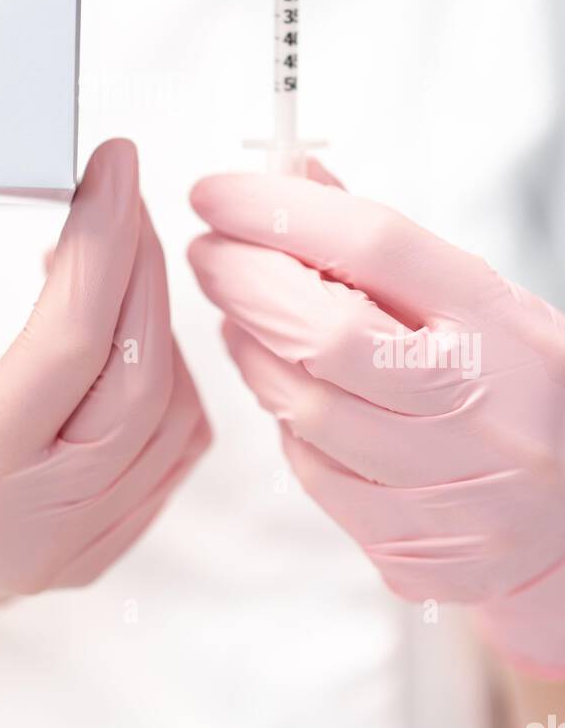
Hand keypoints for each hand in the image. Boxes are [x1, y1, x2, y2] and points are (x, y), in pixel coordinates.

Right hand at [0, 137, 209, 712]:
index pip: (67, 343)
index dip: (102, 240)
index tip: (114, 165)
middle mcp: (32, 525)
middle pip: (136, 373)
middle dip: (139, 265)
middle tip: (120, 193)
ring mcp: (75, 548)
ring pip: (170, 412)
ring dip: (155, 319)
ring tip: (108, 257)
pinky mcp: (100, 551)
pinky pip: (171, 451)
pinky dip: (165, 376)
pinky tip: (123, 330)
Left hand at [188, 168, 564, 678]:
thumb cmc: (519, 390)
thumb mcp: (484, 302)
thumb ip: (388, 246)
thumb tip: (297, 179)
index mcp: (499, 324)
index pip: (375, 246)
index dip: (279, 212)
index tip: (218, 193)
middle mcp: (476, 406)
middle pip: (321, 332)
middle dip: (242, 280)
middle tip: (207, 250)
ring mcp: (444, 486)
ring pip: (301, 406)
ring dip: (249, 348)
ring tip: (240, 313)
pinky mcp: (410, 548)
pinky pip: (311, 470)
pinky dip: (282, 418)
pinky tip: (284, 385)